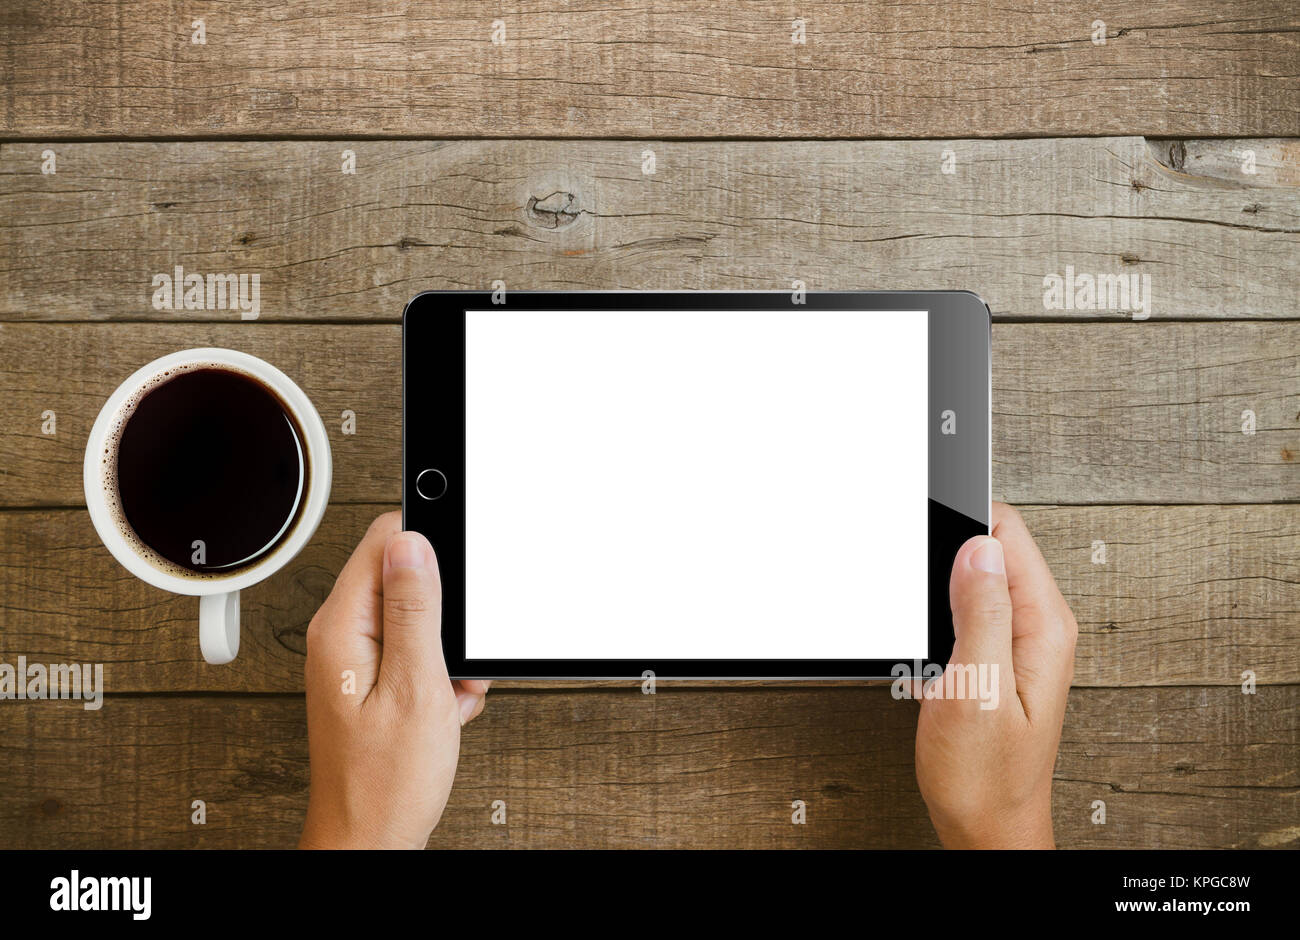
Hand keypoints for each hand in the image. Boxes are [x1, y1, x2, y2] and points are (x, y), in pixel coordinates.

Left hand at [298, 512, 489, 848]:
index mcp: (342, 627)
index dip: (430, 543)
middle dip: (446, 607)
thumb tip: (412, 541)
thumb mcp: (416, 687)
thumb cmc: (385, 782)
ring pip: (417, 616)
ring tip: (448, 688)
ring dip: (448, 648)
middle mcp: (339, 635)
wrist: (369, 840)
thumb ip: (415, 609)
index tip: (458, 570)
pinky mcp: (371, 678)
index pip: (383, 539)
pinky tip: (443, 705)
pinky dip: (441, 674)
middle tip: (454, 651)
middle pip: (404, 575)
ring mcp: (354, 657)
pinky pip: (416, 651)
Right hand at [915, 502, 1076, 848]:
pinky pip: (971, 611)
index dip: (962, 524)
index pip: (1006, 533)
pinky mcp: (1001, 658)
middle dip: (947, 558)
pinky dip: (942, 619)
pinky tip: (932, 651)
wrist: (987, 828)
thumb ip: (982, 612)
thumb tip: (978, 546)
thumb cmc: (983, 777)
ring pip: (977, 579)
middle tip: (926, 606)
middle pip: (991, 549)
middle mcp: (1041, 628)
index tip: (929, 538)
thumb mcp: (975, 688)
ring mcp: (1023, 643)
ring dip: (942, 592)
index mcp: (1042, 626)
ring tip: (931, 639)